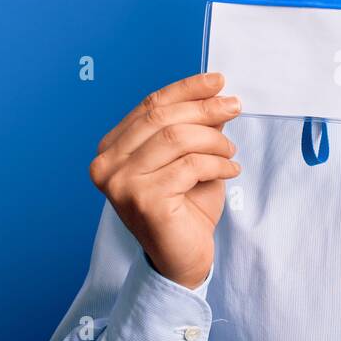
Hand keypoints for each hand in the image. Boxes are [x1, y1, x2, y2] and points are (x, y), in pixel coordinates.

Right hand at [89, 72, 242, 288]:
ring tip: (231, 150)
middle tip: (234, 106)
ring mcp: (121, 183)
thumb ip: (194, 128)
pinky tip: (230, 170)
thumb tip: (215, 94)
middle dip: (204, 108)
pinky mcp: (143, 200)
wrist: (183, 259)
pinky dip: (217, 163)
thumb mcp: (191, 158)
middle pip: (162, 118)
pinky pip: (189, 166)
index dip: (186, 89)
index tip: (217, 81)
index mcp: (111, 149)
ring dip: (213, 139)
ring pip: (176, 138)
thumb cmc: (184, 209)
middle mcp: (107, 165)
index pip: (150, 106)